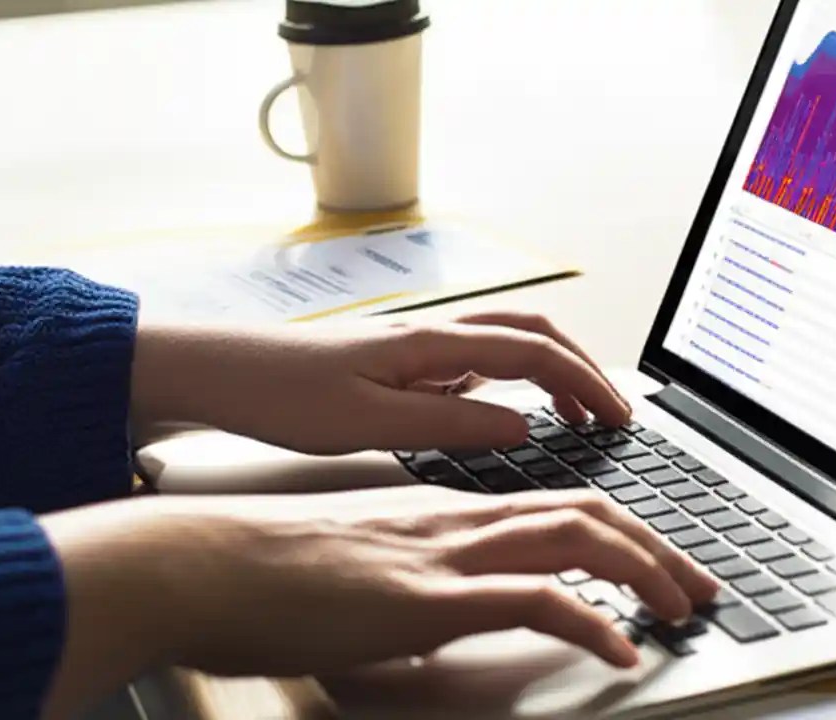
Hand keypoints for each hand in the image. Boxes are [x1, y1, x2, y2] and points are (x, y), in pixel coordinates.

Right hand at [40, 486, 718, 718]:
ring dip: (646, 573)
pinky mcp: (429, 597)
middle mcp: (462, 523)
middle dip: (658, 548)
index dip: (624, 529)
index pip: (561, 506)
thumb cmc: (271, 573)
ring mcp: (449, 555)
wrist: (205, 564)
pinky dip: (591, 622)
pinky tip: (619, 652)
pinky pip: (536, 599)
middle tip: (699, 586)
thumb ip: (416, 590)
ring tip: (683, 610)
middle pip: (589, 512)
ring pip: (578, 539)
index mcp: (450, 517)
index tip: (661, 563)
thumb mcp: (365, 578)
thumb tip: (442, 623)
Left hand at [130, 312, 629, 454]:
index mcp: (431, 344)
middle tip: (609, 413)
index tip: (616, 418)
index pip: (535, 354)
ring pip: (506, 342)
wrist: (218, 372)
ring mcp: (417, 344)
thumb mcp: (370, 425)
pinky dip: (511, 380)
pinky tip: (504, 412)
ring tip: (574, 413)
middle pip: (532, 334)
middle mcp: (432, 334)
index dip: (586, 384)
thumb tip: (523, 428)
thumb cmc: (280, 395)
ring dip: (551, 371)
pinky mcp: (400, 360)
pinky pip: (474, 360)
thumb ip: (451, 425)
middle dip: (582, 369)